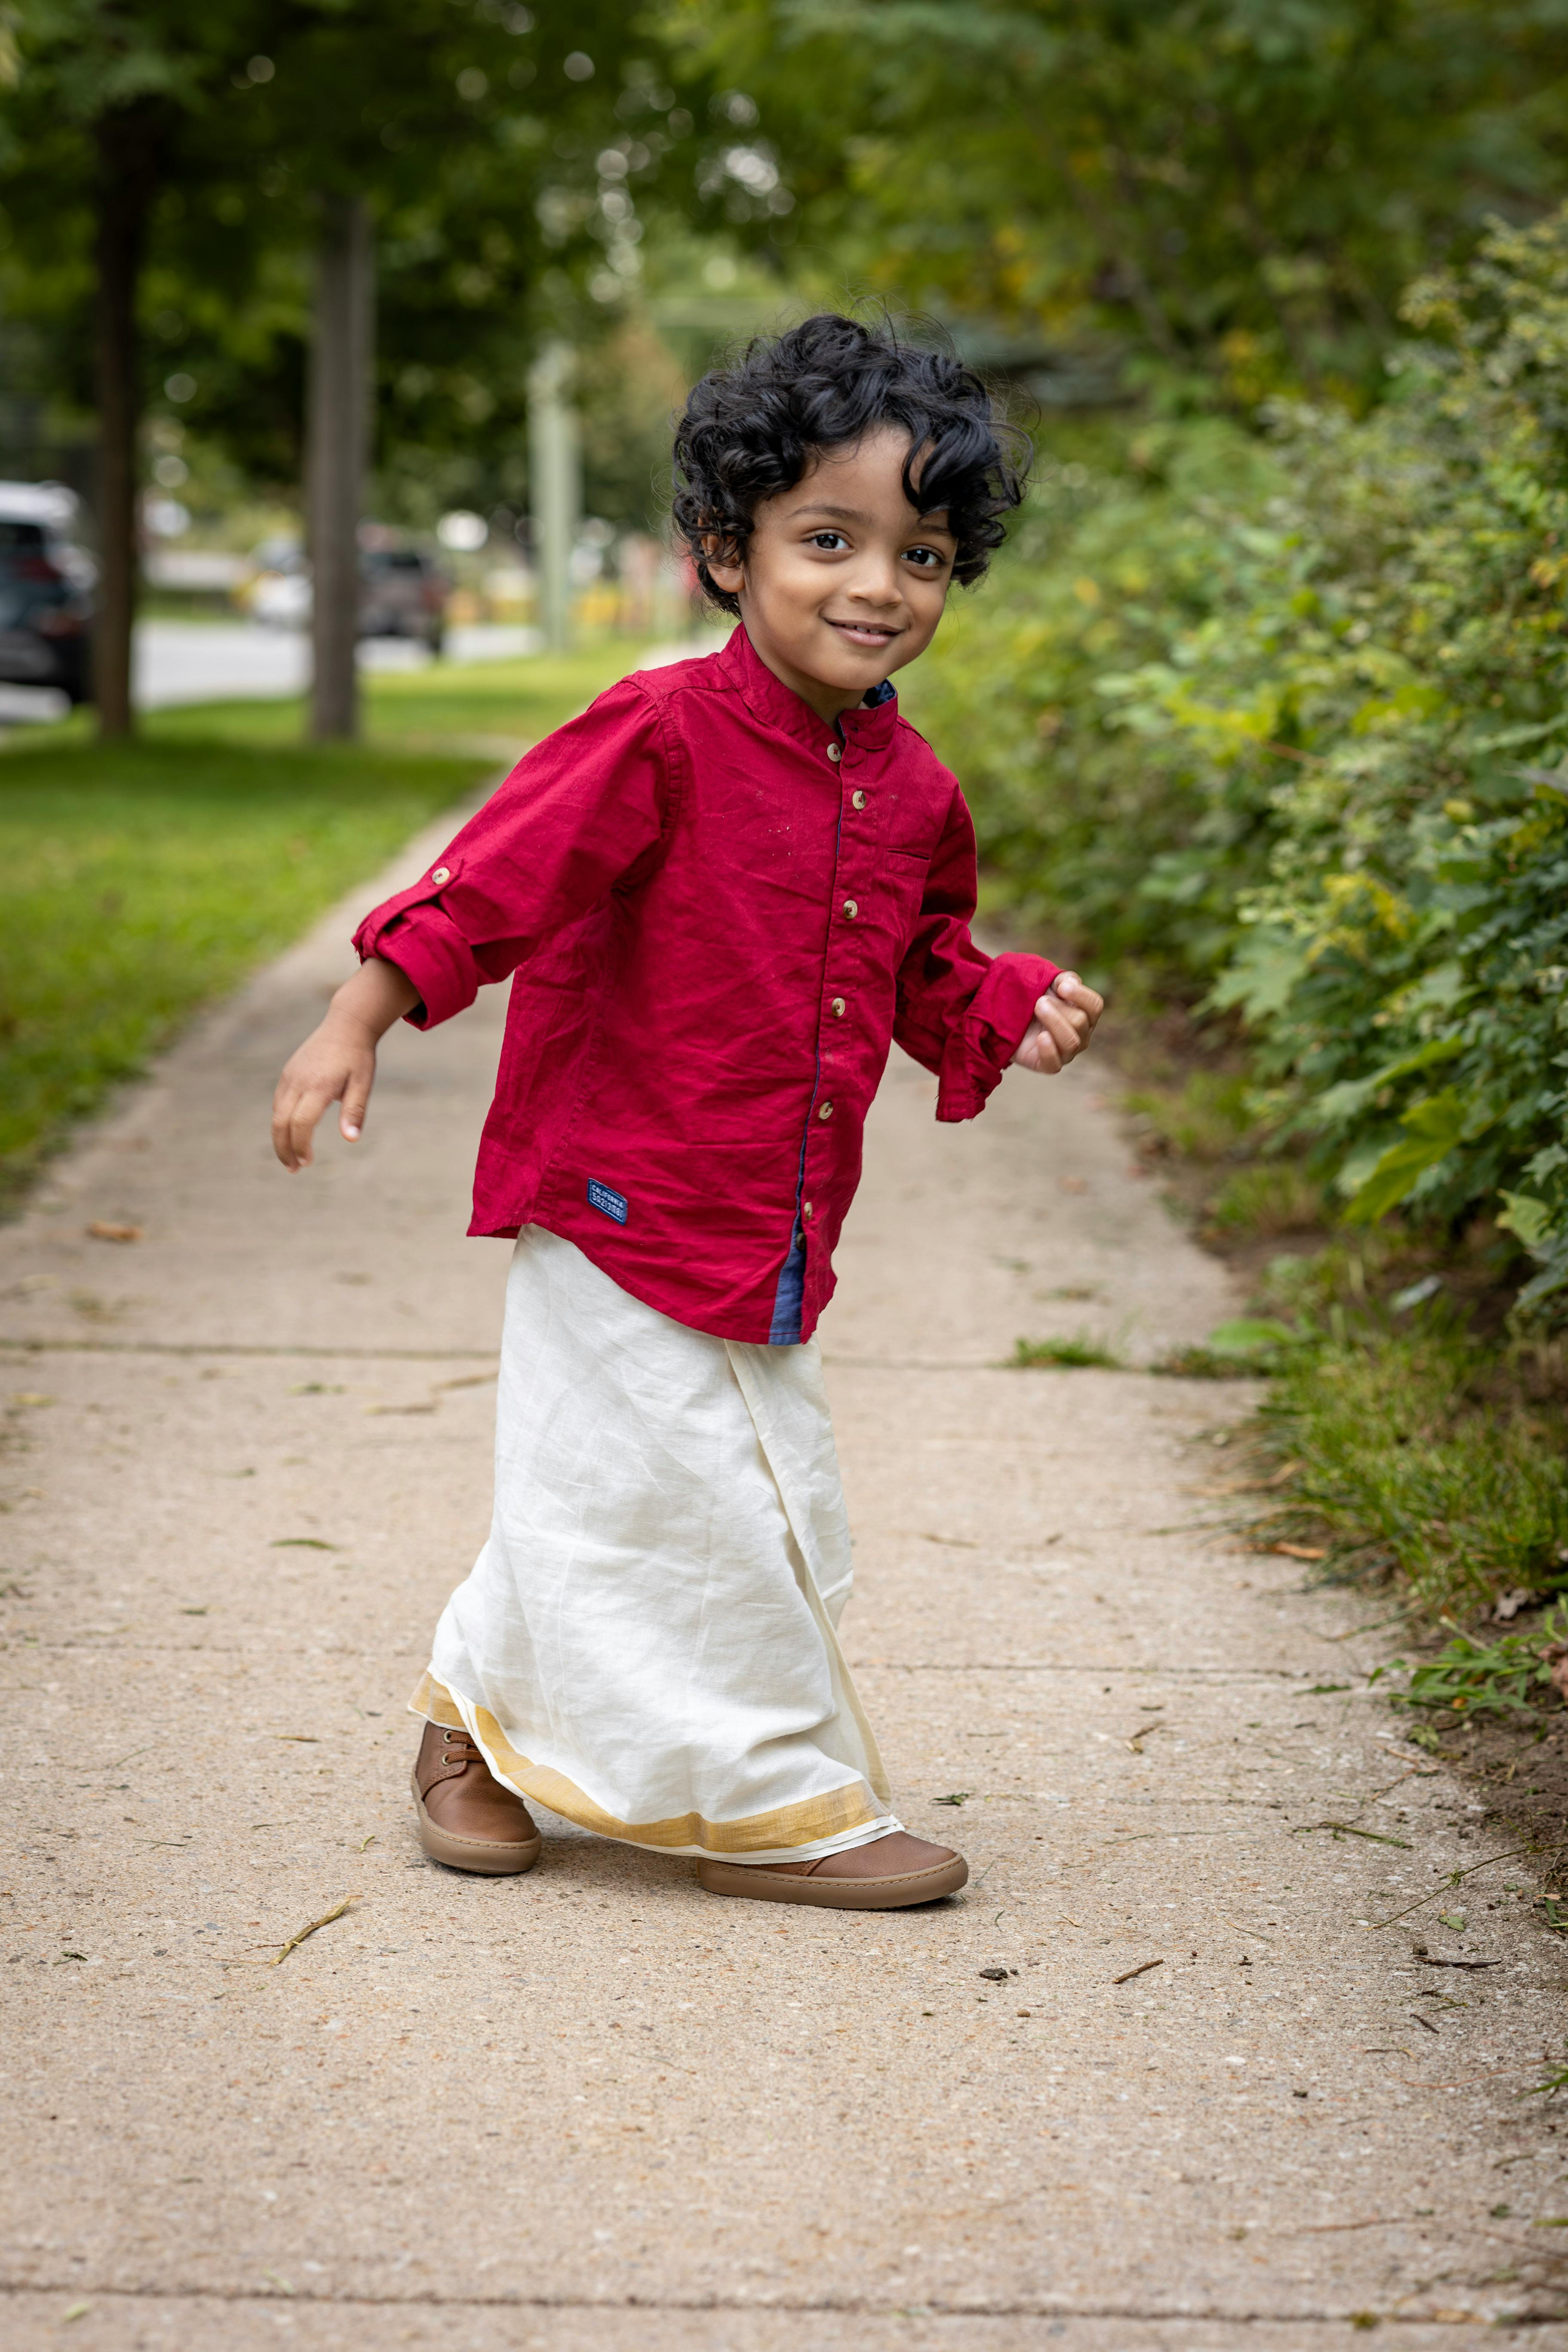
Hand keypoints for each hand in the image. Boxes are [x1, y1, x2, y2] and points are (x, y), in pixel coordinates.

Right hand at [270, 957, 418, 1170]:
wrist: (346, 1025)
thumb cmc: (358, 1057)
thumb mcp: (363, 1083)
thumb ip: (355, 1111)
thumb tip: (351, 1139)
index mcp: (318, 1086)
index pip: (301, 1123)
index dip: (301, 1146)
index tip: (308, 1162)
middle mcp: (298, 1081)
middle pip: (280, 1122)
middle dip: (283, 1149)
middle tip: (293, 1169)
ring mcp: (289, 1076)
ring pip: (276, 1114)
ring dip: (280, 1138)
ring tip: (291, 1158)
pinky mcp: (287, 1073)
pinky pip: (278, 1102)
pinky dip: (281, 1121)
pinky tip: (291, 1133)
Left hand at [1010, 971, 1103, 1075]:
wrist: (1011, 1018)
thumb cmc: (1035, 1000)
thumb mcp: (1049, 984)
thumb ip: (1064, 980)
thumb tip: (1071, 983)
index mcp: (1086, 1015)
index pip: (1095, 1006)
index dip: (1080, 995)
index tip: (1061, 987)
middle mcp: (1081, 1036)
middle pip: (1080, 1022)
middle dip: (1057, 1008)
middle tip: (1039, 1001)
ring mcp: (1067, 1053)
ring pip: (1071, 1042)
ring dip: (1053, 1022)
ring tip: (1036, 1009)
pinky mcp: (1049, 1065)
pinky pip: (1055, 1064)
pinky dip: (1048, 1051)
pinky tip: (1040, 1036)